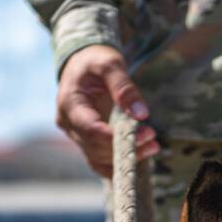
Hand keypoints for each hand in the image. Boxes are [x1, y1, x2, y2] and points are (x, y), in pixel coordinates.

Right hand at [55, 45, 159, 177]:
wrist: (82, 65)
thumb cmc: (94, 61)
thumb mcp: (109, 63)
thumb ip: (124, 87)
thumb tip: (142, 114)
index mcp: (69, 104)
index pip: (90, 130)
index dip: (115, 138)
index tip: (143, 135)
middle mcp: (68, 124)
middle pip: (96, 148)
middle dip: (126, 147)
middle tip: (152, 136)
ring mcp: (76, 135)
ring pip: (99, 158)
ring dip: (126, 157)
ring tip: (152, 146)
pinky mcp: (86, 141)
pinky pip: (101, 160)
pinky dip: (120, 161)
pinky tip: (142, 153)